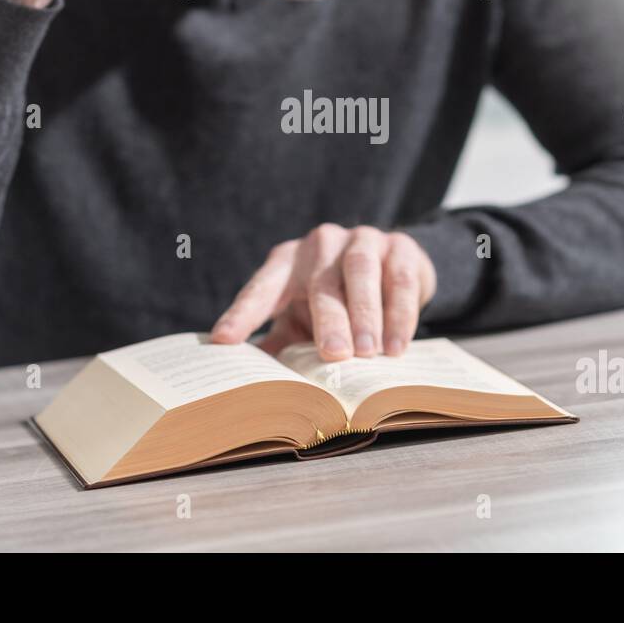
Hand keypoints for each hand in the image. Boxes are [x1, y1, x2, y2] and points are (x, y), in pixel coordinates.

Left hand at [211, 224, 437, 360]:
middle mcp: (321, 244)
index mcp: (287, 262)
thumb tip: (245, 382)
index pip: (261, 287)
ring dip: (366, 315)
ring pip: (361, 273)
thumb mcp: (303, 317)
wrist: (393, 267)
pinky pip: (399, 280)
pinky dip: (399, 315)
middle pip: (321, 283)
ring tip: (369, 353)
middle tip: (333, 355)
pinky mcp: (400, 246)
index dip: (243, 313)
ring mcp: (362, 239)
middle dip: (328, 320)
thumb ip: (279, 342)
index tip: (223, 341)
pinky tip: (397, 345)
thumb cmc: (337, 298)